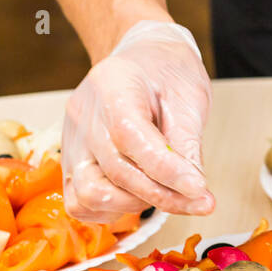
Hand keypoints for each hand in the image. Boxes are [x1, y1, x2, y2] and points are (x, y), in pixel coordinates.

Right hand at [62, 21, 214, 222]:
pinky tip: (138, 197)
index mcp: (113, 86)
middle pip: (117, 171)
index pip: (131, 138)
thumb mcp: (189, 97)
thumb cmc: (166, 72)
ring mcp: (72, 141)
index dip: (167, 171)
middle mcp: (84, 115)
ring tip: (165, 193)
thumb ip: (187, 144)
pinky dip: (110, 210)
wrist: (141, 60)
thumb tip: (193, 191)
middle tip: (201, 201)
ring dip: (133, 204)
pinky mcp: (70, 162)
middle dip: (164, 195)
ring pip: (90, 195)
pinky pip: (79, 202)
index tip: (199, 189)